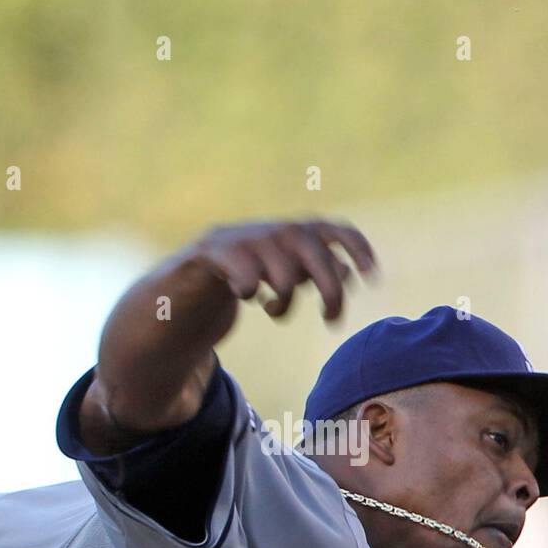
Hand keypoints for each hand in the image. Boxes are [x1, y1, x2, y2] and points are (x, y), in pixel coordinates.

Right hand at [186, 219, 376, 321]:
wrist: (174, 295)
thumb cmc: (232, 285)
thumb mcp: (278, 279)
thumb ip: (311, 272)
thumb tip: (348, 269)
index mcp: (284, 234)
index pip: (331, 228)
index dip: (355, 247)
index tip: (372, 278)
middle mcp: (263, 229)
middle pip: (309, 245)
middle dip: (328, 285)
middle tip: (331, 319)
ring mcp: (234, 239)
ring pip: (279, 261)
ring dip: (286, 295)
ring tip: (274, 309)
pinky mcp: (205, 255)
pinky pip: (240, 269)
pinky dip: (250, 285)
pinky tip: (246, 295)